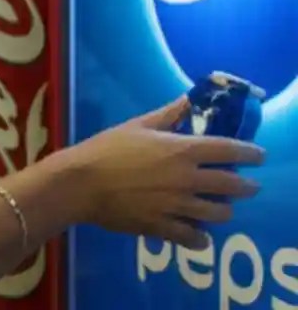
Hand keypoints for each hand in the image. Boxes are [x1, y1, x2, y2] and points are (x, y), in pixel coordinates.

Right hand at [64, 97, 264, 248]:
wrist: (79, 183)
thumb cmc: (105, 149)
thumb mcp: (137, 126)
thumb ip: (168, 114)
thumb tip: (188, 99)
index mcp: (183, 150)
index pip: (230, 150)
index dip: (251, 153)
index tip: (258, 156)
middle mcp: (187, 179)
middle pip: (233, 186)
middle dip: (246, 186)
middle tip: (246, 185)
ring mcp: (178, 206)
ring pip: (219, 214)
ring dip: (224, 210)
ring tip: (219, 207)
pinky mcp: (163, 227)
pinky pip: (194, 239)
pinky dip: (199, 237)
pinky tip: (196, 233)